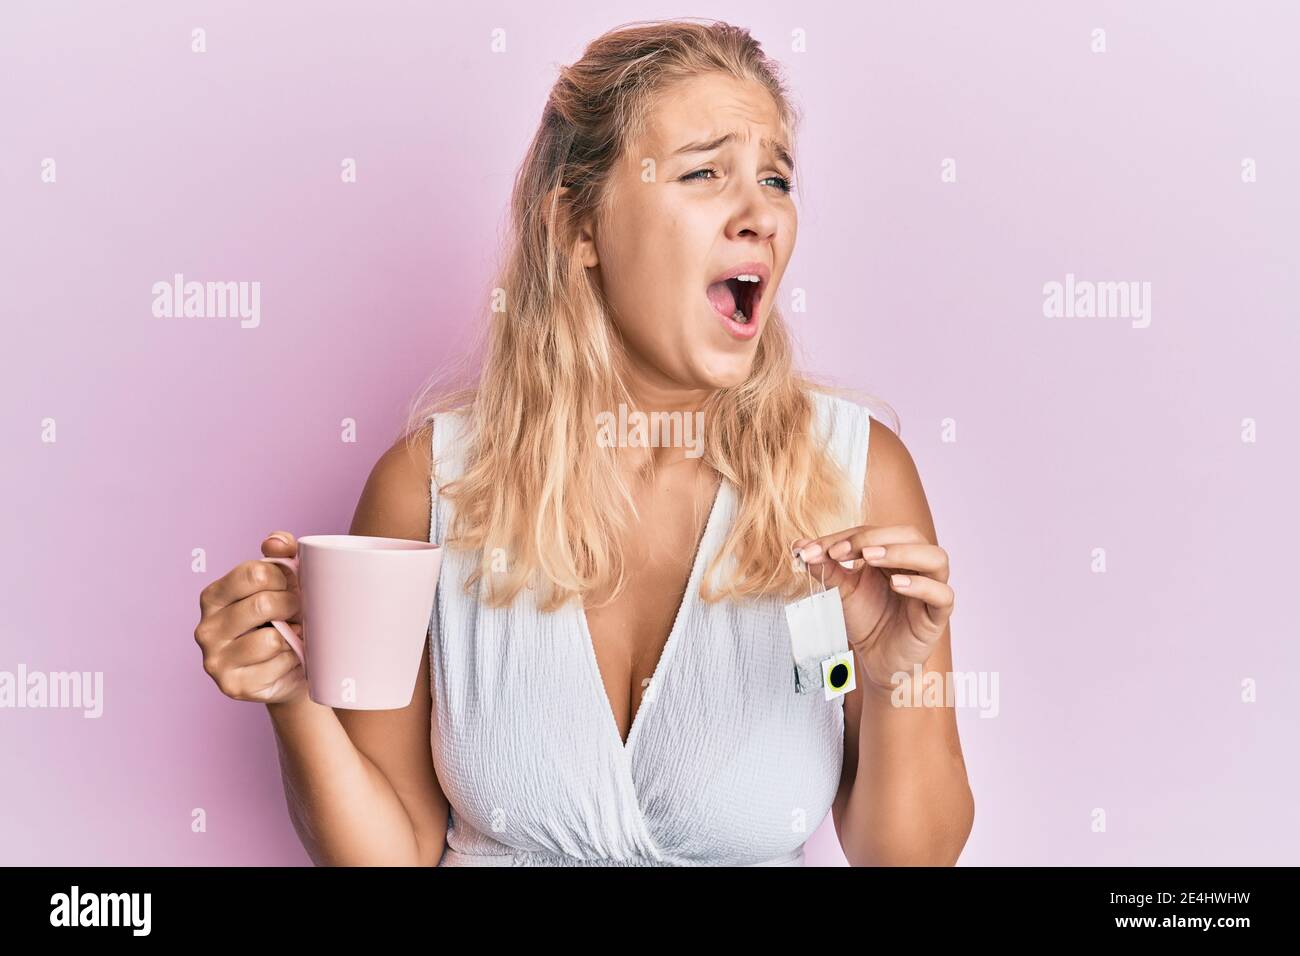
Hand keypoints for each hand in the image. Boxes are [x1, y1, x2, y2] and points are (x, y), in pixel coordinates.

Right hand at [194, 531, 307, 704]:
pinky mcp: (233, 685)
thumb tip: (275, 541)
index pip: (254, 573)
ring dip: (295, 636)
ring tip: (298, 635)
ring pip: (271, 639)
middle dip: (293, 606)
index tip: (293, 586)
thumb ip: (282, 553)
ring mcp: (215, 660)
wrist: (292, 670)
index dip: (284, 578)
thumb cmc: (285, 618)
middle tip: (301, 612)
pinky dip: (294, 661)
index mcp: (213, 596)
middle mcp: (205, 628)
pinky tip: (292, 659)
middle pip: (263, 604)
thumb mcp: (285, 582)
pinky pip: (277, 667)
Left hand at [792, 525, 953, 692]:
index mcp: (893, 554)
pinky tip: (896, 584)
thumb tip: (799, 545)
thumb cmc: (865, 620)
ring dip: (902, 553)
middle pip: (910, 535)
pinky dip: (921, 586)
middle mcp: (916, 566)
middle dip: (876, 537)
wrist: (876, 660)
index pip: (874, 532)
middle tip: (845, 549)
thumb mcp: (841, 590)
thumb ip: (825, 567)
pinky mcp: (937, 615)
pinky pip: (942, 594)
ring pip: (935, 558)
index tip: (819, 549)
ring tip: (871, 557)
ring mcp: (930, 588)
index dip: (847, 536)